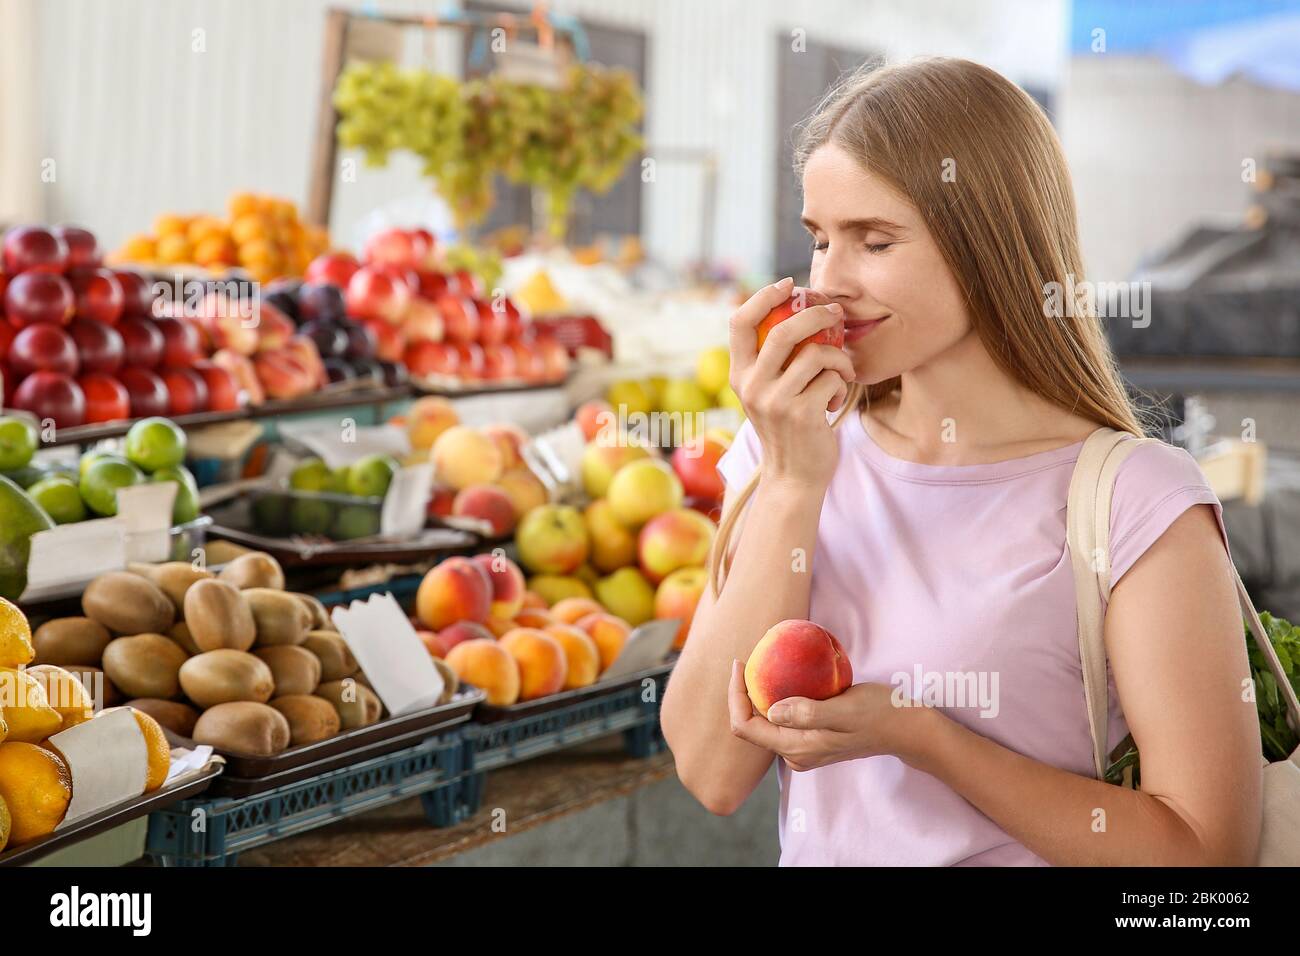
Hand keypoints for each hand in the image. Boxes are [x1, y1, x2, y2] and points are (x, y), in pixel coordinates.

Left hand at [727, 660, 919, 771]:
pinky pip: (782, 718)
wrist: (905, 729)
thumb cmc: (878, 713)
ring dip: (758, 694)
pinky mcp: (812, 738)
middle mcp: (794, 753)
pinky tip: (783, 675)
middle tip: (749, 659)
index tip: (740, 663)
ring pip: (765, 721)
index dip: (735, 695)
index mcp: (796, 748)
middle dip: (743, 693)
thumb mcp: (845, 709)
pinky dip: (776, 697)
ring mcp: (803, 748)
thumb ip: (808, 713)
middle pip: (751, 725)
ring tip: (761, 663)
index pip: (745, 727)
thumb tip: (772, 711)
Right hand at [728, 277, 855, 488]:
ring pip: (816, 354)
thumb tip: (799, 311)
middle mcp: (751, 386)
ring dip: (839, 358)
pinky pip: (831, 379)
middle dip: (815, 315)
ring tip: (843, 370)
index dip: (763, 296)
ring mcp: (775, 401)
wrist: (794, 476)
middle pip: (783, 331)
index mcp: (739, 375)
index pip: (739, 322)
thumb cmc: (788, 428)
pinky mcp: (801, 414)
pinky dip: (841, 383)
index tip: (789, 285)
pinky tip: (835, 397)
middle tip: (835, 312)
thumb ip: (773, 361)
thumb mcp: (768, 393)